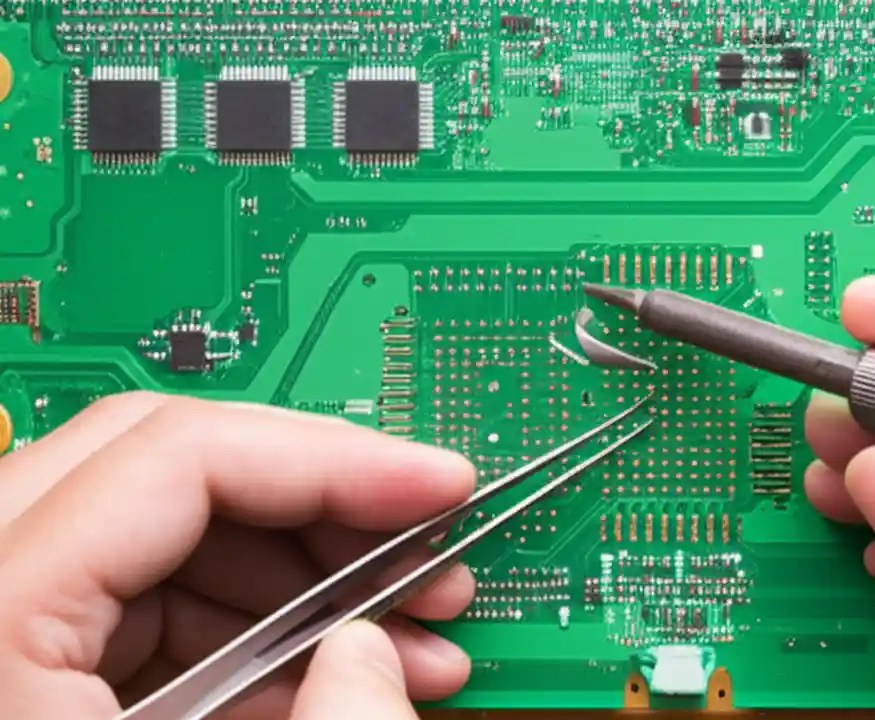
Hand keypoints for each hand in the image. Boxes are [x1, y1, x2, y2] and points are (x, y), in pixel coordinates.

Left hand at [0, 395, 476, 718]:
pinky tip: (337, 673)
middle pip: (172, 472)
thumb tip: (369, 654)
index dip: (333, 458)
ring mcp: (6, 634)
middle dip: (326, 512)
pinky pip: (148, 612)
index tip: (436, 486)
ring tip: (406, 639)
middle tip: (426, 552)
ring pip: (166, 540)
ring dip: (304, 582)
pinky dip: (253, 633)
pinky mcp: (25, 672)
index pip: (176, 457)